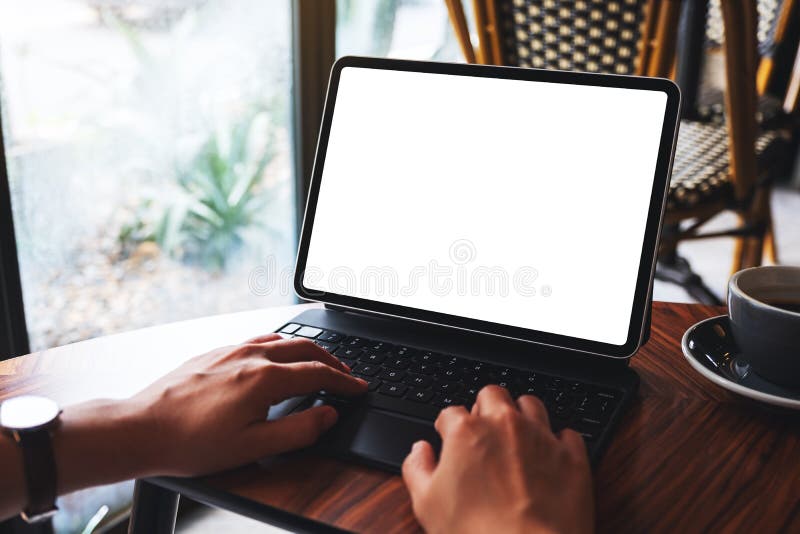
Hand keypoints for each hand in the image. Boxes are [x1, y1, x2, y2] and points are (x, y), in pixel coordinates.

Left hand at [124, 333, 367, 475]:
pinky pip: (257, 339)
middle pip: (304, 349)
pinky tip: (276, 356)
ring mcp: (230, 350)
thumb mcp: (252, 447)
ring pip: (281, 339)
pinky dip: (281, 345)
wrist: (140, 428)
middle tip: (347, 374)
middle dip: (332, 360)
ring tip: (319, 362)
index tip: (360, 388)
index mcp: (264, 378)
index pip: (318, 373)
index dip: (345, 382)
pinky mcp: (213, 353)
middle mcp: (250, 356)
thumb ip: (298, 431)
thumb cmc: (192, 443)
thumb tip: (328, 413)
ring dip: (307, 349)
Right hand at [402, 386, 592, 533]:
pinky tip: (549, 457)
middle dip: (485, 407)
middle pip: (492, 394)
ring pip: (531, 404)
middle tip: (482, 432)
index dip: (447, 426)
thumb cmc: (477, 533)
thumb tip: (419, 452)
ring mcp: (541, 437)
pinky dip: (558, 442)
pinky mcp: (572, 456)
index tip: (449, 438)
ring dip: (522, 415)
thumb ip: (417, 469)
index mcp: (467, 432)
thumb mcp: (427, 504)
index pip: (451, 412)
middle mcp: (505, 424)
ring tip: (517, 437)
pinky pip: (568, 433)